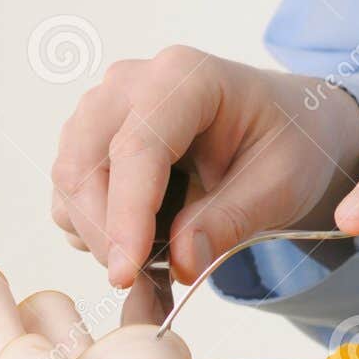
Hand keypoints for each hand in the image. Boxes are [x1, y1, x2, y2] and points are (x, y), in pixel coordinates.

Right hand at [50, 46, 358, 307]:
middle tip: (147, 281)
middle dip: (106, 233)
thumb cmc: (288, 143)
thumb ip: (230, 221)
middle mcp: (132, 83)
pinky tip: (144, 245)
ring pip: (70, 183)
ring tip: (159, 262)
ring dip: (101, 236)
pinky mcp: (90, 141)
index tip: (126, 273)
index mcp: (186, 77)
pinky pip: (70, 196)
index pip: (137, 147)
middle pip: (84, 164)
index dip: (126, 215)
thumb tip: (181, 264)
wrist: (286, 128)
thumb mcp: (280, 186)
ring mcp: (103, 109)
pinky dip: (96, 232)